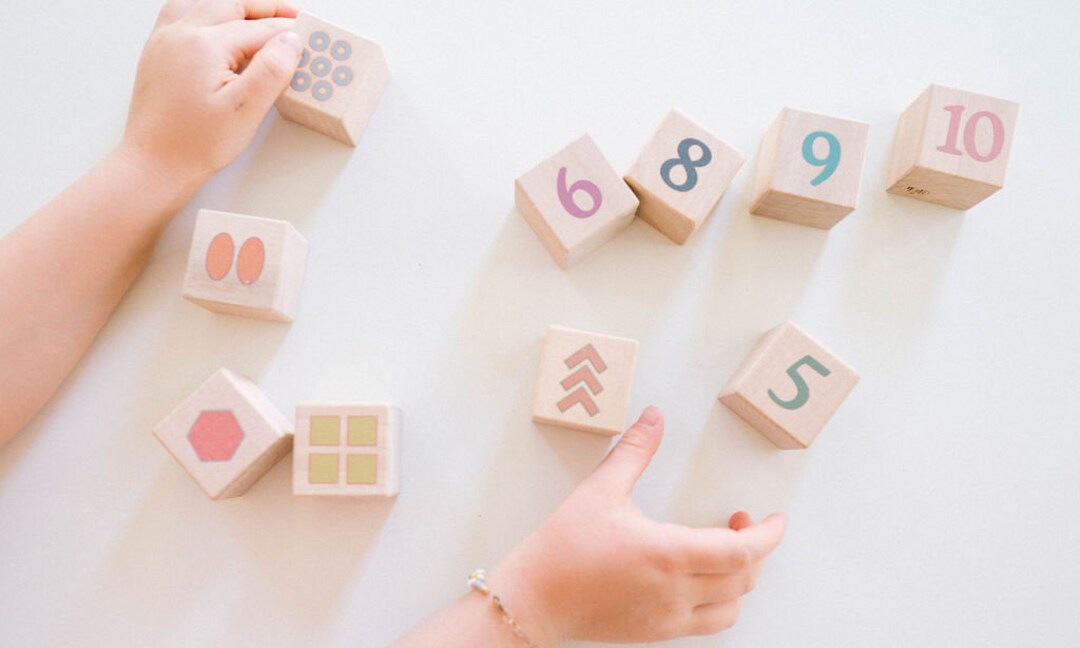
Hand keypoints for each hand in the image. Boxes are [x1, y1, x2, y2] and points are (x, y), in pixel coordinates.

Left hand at [120, 0, 302, 188]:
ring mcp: (165, 40)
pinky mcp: (158, 52)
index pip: (258, 29)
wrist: (155, 164)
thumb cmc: (195, 144)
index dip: (287, 33)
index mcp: (204, 44)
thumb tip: (291, 41)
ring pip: (206, 3)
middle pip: (232, 4)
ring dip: (235, 5)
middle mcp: (181, 33)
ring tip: (260, 15)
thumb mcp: (246, 110)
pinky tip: (218, 20)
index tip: (308, 38)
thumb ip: (272, 70)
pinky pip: (182, 13)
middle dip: (265, 8)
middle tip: (293, 17)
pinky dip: (206, 10)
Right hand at [489, 407, 786, 644]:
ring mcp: (668, 617)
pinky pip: (707, 623)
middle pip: (744, 577)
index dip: (768, 535)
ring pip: (731, 606)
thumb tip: (653, 417)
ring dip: (741, 579)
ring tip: (723, 552)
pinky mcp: (656, 632)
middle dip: (756, 548)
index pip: (742, 551)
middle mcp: (676, 591)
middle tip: (741, 520)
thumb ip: (634, 451)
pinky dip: (719, 602)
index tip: (775, 519)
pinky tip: (699, 579)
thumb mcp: (599, 491)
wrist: (532, 601)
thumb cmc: (561, 550)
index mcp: (668, 554)